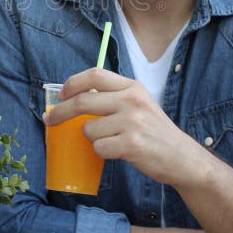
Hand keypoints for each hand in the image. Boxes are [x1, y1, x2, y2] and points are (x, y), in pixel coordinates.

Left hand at [43, 67, 208, 187]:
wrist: (182, 157)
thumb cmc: (154, 132)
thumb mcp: (139, 103)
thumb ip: (113, 97)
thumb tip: (74, 98)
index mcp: (132, 87)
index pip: (94, 74)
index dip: (72, 83)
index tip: (61, 94)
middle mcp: (132, 100)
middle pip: (82, 101)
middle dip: (60, 112)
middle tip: (50, 120)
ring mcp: (132, 122)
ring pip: (88, 129)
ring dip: (91, 138)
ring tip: (112, 141)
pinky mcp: (131, 144)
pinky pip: (98, 148)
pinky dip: (102, 152)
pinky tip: (118, 152)